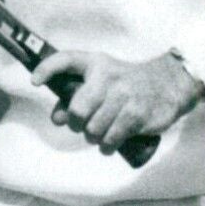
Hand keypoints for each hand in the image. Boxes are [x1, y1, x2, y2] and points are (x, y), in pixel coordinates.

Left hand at [27, 49, 203, 154]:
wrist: (169, 84)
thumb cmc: (127, 85)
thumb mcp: (103, 82)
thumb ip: (76, 97)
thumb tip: (56, 118)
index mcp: (96, 63)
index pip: (66, 59)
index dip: (47, 68)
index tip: (34, 81)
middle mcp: (108, 76)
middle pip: (77, 110)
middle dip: (76, 124)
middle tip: (83, 125)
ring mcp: (124, 95)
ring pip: (93, 130)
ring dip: (94, 137)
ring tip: (102, 132)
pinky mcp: (137, 114)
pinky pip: (110, 139)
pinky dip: (106, 146)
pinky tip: (110, 142)